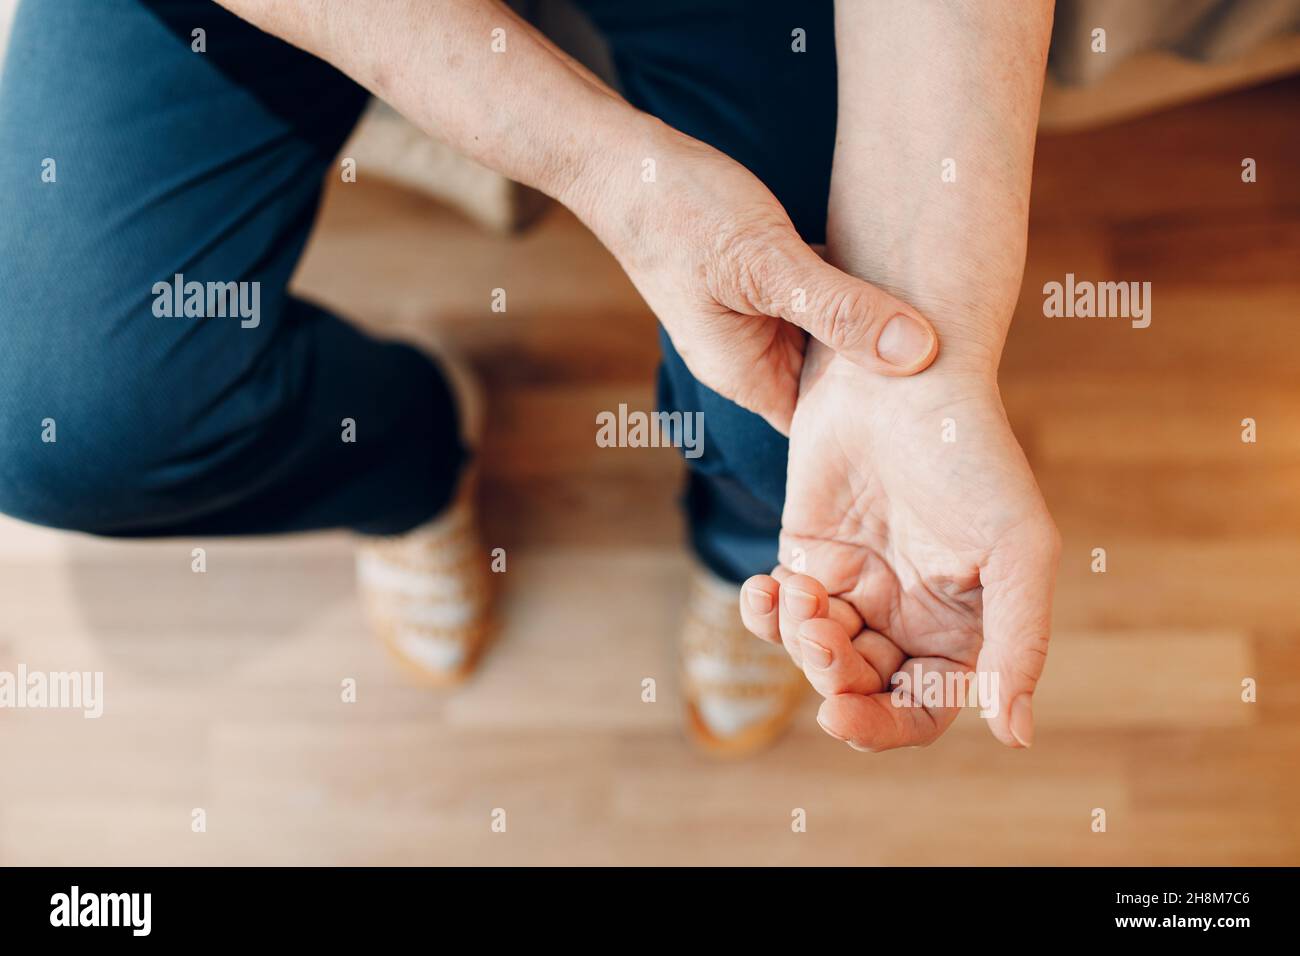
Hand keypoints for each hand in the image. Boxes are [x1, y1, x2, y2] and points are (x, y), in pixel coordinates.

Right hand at [571, 118, 938, 433]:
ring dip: (870, 319)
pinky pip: (817, 297)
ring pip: (829, 335)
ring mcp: (753, 320)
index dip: (879, 418)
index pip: (824, 424)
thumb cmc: (681, 214)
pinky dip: (848, 284)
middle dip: (883, 366)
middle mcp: (750, 356)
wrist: (622, 166)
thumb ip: (840, 309)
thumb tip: (919, 352)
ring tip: (936, 304)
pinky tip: (889, 261)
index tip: (939, 396)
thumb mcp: (768, 263)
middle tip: (952, 342)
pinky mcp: (759, 284)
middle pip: (832, 382)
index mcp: (746, 373)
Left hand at [739, 341, 1059, 749]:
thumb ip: (1019, 643)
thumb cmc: (972, 455)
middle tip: (819, 632)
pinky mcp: (808, 552)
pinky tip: (768, 588)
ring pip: (814, 653)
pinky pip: (777, 610)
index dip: (884, 727)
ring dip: (797, 639)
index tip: (841, 715)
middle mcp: (907, 613)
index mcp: (961, 625)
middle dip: (832, 676)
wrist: (902, 374)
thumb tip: (1017, 734)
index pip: (922, 710)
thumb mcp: (1015, 549)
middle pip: (860, 689)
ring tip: (800, 589)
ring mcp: (855, 585)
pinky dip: (764, 612)